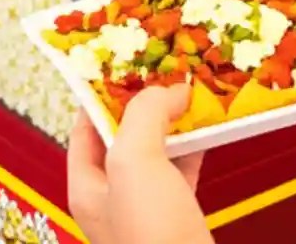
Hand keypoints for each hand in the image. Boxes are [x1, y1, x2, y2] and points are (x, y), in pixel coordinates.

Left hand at [68, 85, 212, 243]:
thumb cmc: (152, 232)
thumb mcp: (135, 163)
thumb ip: (144, 117)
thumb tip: (169, 91)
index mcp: (88, 186)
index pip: (86, 130)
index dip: (103, 97)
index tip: (127, 68)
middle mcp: (113, 197)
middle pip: (125, 137)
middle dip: (146, 106)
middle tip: (167, 76)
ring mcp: (147, 207)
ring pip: (158, 152)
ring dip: (175, 123)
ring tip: (192, 94)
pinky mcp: (179, 213)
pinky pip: (184, 169)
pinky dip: (196, 146)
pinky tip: (210, 129)